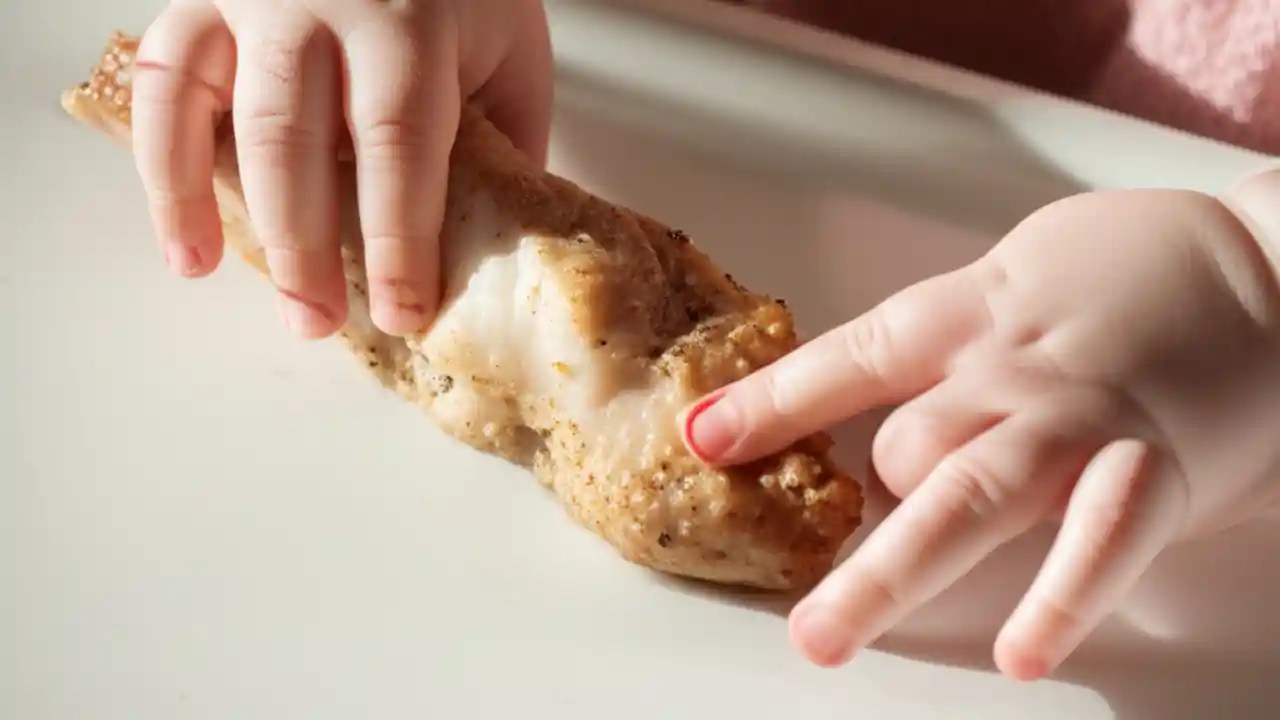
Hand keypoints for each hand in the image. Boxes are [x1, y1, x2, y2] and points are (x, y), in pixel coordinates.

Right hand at [132, 0, 551, 336]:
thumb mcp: (508, 56)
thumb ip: (502, 142)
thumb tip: (484, 256)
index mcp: (410, 20)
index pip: (398, 141)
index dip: (398, 237)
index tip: (401, 311)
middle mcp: (321, 3)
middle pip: (298, 138)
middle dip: (304, 244)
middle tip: (316, 321)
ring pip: (221, 114)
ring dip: (213, 210)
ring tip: (217, 283)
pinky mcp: (200, 1)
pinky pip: (163, 84)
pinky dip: (161, 165)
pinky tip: (180, 239)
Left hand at [682, 176, 1279, 678]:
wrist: (1268, 263)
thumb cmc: (1128, 273)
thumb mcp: (1015, 285)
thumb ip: (944, 354)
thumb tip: (874, 432)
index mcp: (966, 318)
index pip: (850, 359)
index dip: (772, 400)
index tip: (702, 439)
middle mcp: (1007, 370)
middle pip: (901, 449)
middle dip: (837, 528)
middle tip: (781, 598)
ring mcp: (1076, 418)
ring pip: (972, 493)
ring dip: (896, 569)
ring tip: (831, 634)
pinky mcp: (1156, 462)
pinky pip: (1105, 532)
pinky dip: (1064, 589)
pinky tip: (1022, 649)